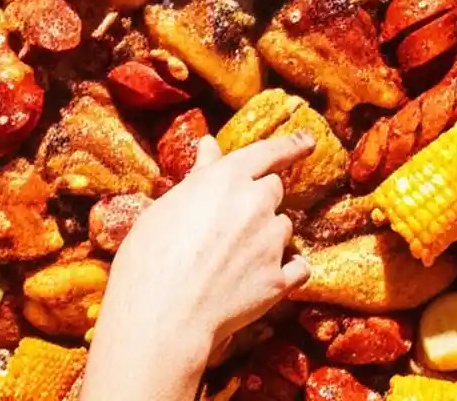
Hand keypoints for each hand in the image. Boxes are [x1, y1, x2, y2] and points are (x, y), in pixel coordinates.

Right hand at [82, 134, 313, 400]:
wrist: (160, 316)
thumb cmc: (149, 259)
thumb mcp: (166, 207)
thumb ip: (199, 176)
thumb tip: (210, 146)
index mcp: (227, 179)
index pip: (269, 151)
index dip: (290, 145)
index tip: (306, 141)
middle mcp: (256, 203)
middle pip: (274, 189)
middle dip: (259, 200)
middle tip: (233, 222)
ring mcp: (272, 241)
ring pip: (283, 227)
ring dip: (268, 236)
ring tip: (233, 259)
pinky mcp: (280, 278)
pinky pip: (298, 266)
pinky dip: (287, 270)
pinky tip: (262, 279)